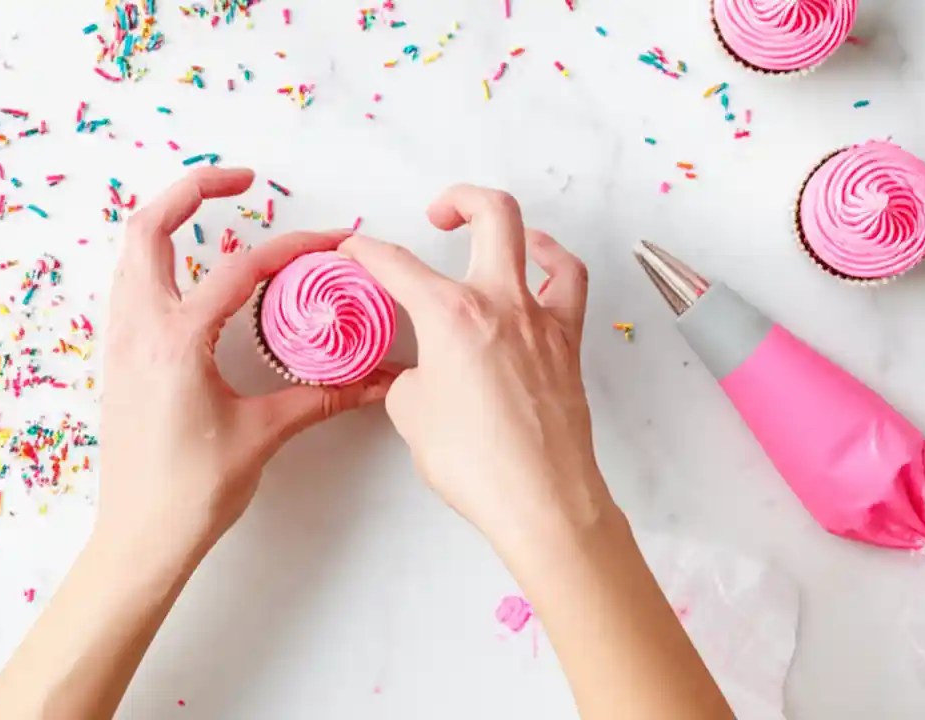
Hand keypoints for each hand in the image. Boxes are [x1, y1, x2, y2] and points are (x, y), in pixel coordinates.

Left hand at [99, 168, 395, 557]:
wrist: (138, 538)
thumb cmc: (191, 493)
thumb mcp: (262, 435)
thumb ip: (320, 398)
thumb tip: (374, 381)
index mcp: (176, 340)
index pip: (241, 268)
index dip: (294, 247)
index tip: (331, 243)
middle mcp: (138, 329)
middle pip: (149, 227)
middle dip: (194, 190)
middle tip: (242, 179)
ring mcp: (119, 343)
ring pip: (131, 252)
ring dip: (168, 220)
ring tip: (217, 213)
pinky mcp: (117, 360)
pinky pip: (129, 285)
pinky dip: (156, 259)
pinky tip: (192, 276)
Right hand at [341, 185, 611, 569]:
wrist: (541, 499)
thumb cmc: (474, 463)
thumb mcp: (412, 414)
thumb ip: (409, 377)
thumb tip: (419, 370)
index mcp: (450, 315)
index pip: (397, 265)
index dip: (367, 252)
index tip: (355, 250)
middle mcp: (500, 303)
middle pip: (490, 215)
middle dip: (457, 200)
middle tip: (435, 215)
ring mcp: (541, 320)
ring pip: (538, 242)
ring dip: (510, 226)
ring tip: (489, 232)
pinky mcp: (568, 344)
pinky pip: (569, 285)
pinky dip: (555, 264)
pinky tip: (540, 267)